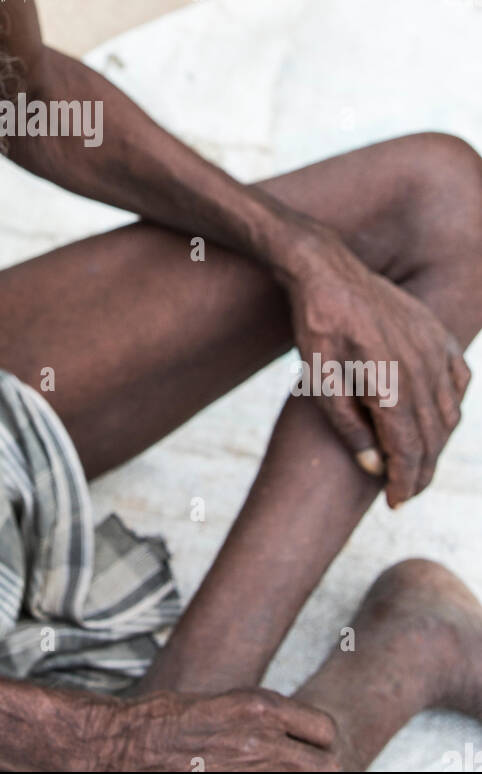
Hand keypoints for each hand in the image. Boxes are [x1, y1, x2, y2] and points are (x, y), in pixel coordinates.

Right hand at [111, 688, 338, 771]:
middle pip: (329, 767)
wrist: (130, 744)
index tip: (311, 750)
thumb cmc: (168, 719)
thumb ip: (260, 718)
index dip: (321, 742)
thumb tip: (284, 734)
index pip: (325, 729)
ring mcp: (253, 770)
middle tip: (305, 773)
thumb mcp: (223, 703)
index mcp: (261, 707)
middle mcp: (264, 739)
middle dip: (321, 771)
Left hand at [285, 228, 470, 505]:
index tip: (394, 503)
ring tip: (415, 463)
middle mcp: (421, 367)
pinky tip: (437, 418)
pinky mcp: (437, 333)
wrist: (326, 270)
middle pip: (432, 436)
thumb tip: (374, 467)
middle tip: (403, 492)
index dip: (404, 481)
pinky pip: (458, 379)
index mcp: (390, 382)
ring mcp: (434, 348)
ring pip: (449, 412)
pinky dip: (452, 405)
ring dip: (436, 443)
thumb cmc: (316, 327)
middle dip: (420, 471)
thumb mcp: (319, 380)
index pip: (409, 449)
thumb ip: (347, 426)